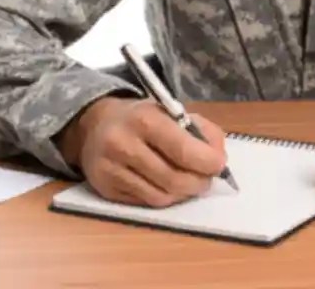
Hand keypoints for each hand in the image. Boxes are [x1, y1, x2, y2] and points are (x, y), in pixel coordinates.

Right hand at [57, 96, 227, 207]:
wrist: (95, 126)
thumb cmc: (142, 118)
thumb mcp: (171, 111)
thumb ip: (201, 130)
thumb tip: (219, 159)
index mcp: (144, 119)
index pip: (182, 149)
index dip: (207, 162)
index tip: (219, 164)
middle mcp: (123, 144)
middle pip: (174, 179)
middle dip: (199, 182)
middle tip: (207, 178)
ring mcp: (111, 169)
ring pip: (161, 196)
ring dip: (183, 193)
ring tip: (189, 182)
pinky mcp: (106, 189)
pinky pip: (146, 202)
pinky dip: (164, 197)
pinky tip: (167, 185)